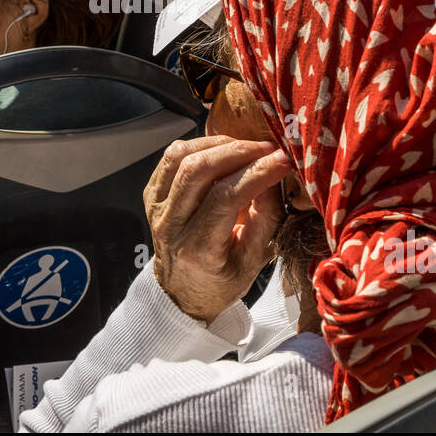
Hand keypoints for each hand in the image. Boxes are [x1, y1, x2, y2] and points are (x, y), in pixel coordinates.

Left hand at [144, 136, 293, 323]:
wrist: (182, 291)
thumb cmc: (221, 279)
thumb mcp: (254, 260)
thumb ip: (265, 217)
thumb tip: (274, 172)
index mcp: (197, 249)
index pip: (225, 198)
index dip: (257, 172)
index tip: (283, 159)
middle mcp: (169, 225)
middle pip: (198, 169)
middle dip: (239, 151)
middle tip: (268, 149)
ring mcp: (155, 207)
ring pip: (181, 156)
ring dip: (218, 144)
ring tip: (247, 149)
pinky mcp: (152, 193)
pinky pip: (172, 156)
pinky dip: (200, 146)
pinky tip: (223, 152)